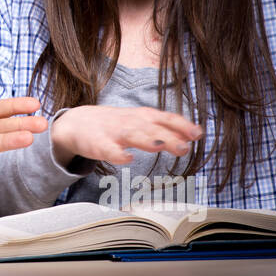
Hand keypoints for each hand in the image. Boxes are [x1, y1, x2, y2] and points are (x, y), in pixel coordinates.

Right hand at [50, 105, 202, 165]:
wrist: (77, 123)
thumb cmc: (116, 124)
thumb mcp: (142, 120)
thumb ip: (167, 127)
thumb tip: (197, 134)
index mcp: (144, 116)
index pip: (166, 118)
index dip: (181, 125)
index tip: (197, 134)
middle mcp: (131, 122)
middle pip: (152, 128)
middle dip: (168, 137)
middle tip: (185, 147)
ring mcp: (114, 133)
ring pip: (132, 135)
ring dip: (146, 140)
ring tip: (159, 146)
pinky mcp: (99, 144)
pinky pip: (109, 150)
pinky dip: (118, 154)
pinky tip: (127, 159)